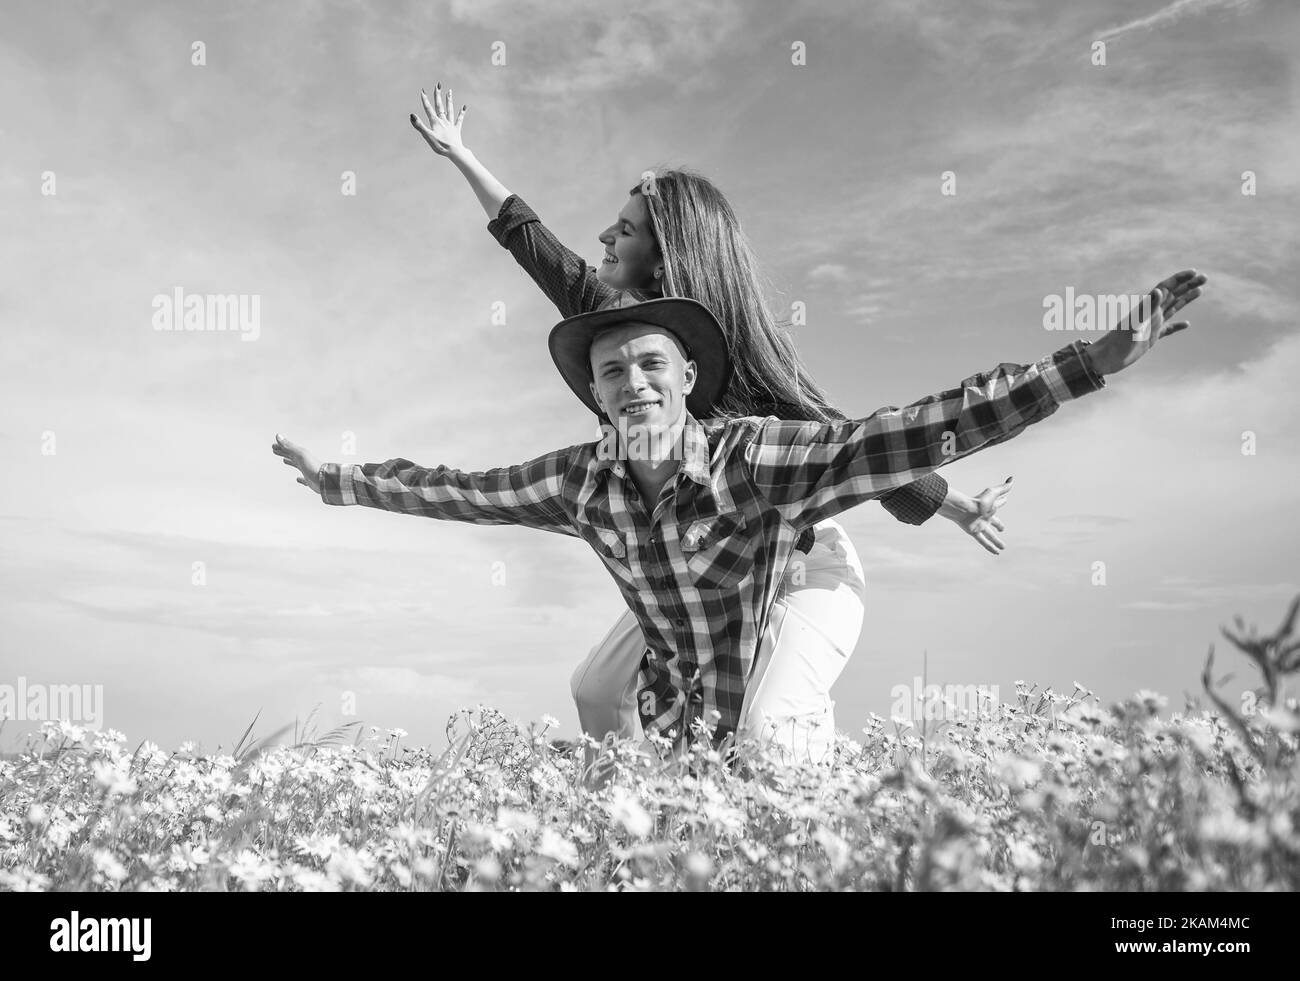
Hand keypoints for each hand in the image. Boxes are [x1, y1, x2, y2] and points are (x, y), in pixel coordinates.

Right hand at [272, 434, 321, 493]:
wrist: (325, 480)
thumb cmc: (312, 466)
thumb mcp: (300, 454)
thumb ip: (289, 446)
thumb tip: (277, 435)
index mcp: (302, 455)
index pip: (288, 449)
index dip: (280, 447)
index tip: (273, 446)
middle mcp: (304, 462)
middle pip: (291, 455)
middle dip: (283, 452)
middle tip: (274, 450)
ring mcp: (307, 471)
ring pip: (296, 464)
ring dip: (290, 461)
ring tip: (284, 460)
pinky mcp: (310, 481)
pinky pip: (304, 479)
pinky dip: (300, 479)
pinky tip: (298, 479)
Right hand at [410, 81, 466, 157]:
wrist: (454, 152)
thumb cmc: (440, 145)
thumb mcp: (427, 136)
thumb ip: (419, 125)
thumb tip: (412, 115)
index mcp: (435, 122)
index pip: (428, 109)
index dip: (425, 100)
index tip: (423, 91)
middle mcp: (443, 121)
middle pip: (440, 106)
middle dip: (438, 95)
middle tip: (438, 85)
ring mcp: (450, 124)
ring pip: (449, 110)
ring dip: (449, 100)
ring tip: (449, 91)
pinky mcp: (456, 129)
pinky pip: (459, 119)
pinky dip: (462, 112)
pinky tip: (464, 106)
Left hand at [940, 477, 1013, 554]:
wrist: (963, 509)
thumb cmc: (978, 500)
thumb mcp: (993, 493)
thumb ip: (1003, 488)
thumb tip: (1012, 479)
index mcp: (989, 507)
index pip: (998, 504)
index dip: (1002, 502)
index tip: (1005, 499)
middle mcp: (984, 517)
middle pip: (993, 522)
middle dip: (998, 525)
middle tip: (1002, 529)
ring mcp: (979, 525)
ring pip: (990, 535)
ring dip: (996, 541)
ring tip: (1003, 547)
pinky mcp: (974, 532)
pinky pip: (983, 542)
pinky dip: (990, 547)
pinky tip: (996, 553)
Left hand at [1084, 269, 1206, 375]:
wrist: (1107, 358)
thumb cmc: (1119, 341)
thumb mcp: (1136, 323)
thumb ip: (1148, 306)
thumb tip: (1160, 290)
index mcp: (1148, 307)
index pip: (1166, 288)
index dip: (1180, 279)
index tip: (1195, 272)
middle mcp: (1151, 313)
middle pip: (1173, 295)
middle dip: (1188, 285)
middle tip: (1205, 277)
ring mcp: (1152, 325)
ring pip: (1173, 308)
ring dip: (1186, 299)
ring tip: (1200, 290)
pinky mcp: (1152, 338)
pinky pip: (1168, 329)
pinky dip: (1178, 326)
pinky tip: (1187, 324)